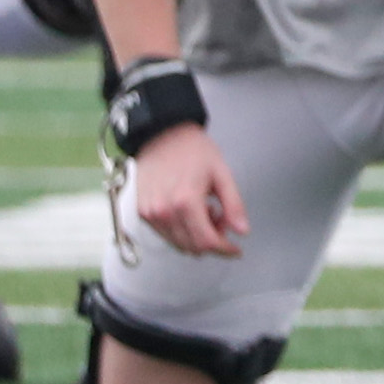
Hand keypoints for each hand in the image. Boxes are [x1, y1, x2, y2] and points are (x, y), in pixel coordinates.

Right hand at [132, 122, 248, 256]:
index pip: (207, 241)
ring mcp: (150, 213)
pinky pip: (166, 234)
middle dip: (212, 241)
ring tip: (205, 211)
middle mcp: (164, 211)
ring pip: (179, 244)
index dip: (225, 250)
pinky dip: (181, 231)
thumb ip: (234, 205)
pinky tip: (188, 211)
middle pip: (193, 247)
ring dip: (196, 237)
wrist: (161, 133)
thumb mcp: (221, 173)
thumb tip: (242, 231)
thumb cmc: (192, 149)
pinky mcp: (141, 212)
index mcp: (185, 201)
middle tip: (221, 220)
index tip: (235, 249)